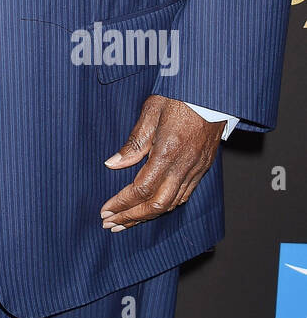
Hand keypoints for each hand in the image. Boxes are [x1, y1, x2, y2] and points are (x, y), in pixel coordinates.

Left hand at [100, 95, 222, 230]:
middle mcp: (183, 166)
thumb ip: (133, 141)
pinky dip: (166, 206)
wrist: (212, 93)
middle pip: (156, 205)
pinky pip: (184, 196)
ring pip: (171, 204)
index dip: (121, 203)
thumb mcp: (151, 111)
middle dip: (131, 218)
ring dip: (147, 217)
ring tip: (126, 222)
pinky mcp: (203, 168)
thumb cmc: (180, 97)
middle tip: (110, 224)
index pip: (141, 188)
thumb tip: (112, 164)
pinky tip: (152, 209)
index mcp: (167, 151)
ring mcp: (196, 169)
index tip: (105, 211)